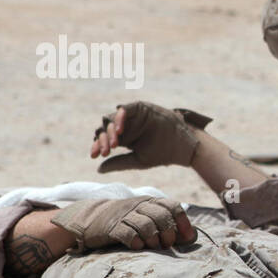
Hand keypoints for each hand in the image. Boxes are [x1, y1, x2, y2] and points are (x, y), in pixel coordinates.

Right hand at [51, 197, 196, 250]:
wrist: (90, 219)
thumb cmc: (126, 222)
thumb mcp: (147, 218)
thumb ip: (169, 225)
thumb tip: (193, 236)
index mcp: (150, 202)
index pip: (173, 206)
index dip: (183, 222)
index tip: (186, 237)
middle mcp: (138, 206)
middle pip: (162, 216)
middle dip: (169, 233)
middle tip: (166, 245)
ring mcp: (124, 216)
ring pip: (146, 225)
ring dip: (153, 239)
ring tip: (152, 246)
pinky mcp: (111, 227)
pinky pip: (127, 234)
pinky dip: (135, 241)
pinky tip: (137, 247)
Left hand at [89, 102, 212, 171]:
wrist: (182, 146)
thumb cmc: (162, 154)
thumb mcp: (138, 160)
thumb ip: (118, 162)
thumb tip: (98, 169)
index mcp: (124, 138)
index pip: (104, 139)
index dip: (97, 146)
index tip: (95, 156)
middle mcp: (126, 126)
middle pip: (104, 129)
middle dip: (102, 140)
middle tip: (106, 151)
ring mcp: (132, 116)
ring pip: (111, 119)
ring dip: (110, 130)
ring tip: (114, 144)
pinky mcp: (140, 108)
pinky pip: (124, 109)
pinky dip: (119, 117)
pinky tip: (120, 130)